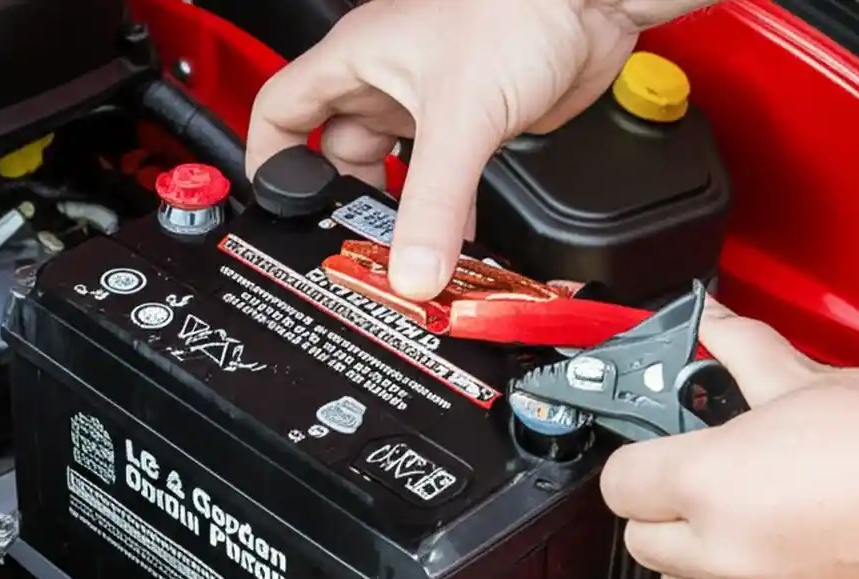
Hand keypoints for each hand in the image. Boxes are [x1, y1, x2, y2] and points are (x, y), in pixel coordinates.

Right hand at [246, 0, 714, 299]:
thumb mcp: (459, 118)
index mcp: (355, 60)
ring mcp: (428, 100)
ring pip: (393, 167)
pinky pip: (442, 176)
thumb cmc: (517, 9)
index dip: (269, 162)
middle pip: (337, 154)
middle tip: (353, 245)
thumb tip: (411, 272)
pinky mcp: (472, 118)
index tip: (274, 207)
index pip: (280, 113)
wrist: (589, 1)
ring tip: (402, 255)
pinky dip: (443, 212)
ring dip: (399, 213)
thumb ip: (433, 206)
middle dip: (346, 203)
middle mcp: (385, 79)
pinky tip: (453, 241)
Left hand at [602, 297, 858, 578]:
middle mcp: (728, 549)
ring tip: (725, 509)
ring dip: (686, 551)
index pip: (619, 483)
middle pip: (638, 539)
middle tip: (689, 470)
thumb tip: (711, 323)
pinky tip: (775, 537)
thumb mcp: (810, 380)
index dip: (635, 456)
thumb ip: (742, 350)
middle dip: (654, 503)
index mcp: (712, 483)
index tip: (653, 443)